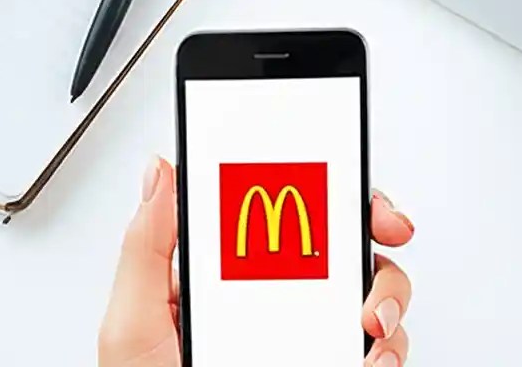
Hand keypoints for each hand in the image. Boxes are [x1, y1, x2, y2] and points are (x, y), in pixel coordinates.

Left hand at [98, 157, 415, 366]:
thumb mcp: (132, 324)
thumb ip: (146, 247)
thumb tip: (161, 174)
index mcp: (227, 275)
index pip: (281, 211)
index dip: (319, 185)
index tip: (342, 184)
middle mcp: (276, 300)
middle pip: (343, 243)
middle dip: (375, 228)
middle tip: (384, 232)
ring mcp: (310, 337)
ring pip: (376, 292)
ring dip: (388, 295)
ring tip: (369, 322)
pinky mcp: (334, 365)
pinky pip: (384, 350)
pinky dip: (389, 351)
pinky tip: (371, 358)